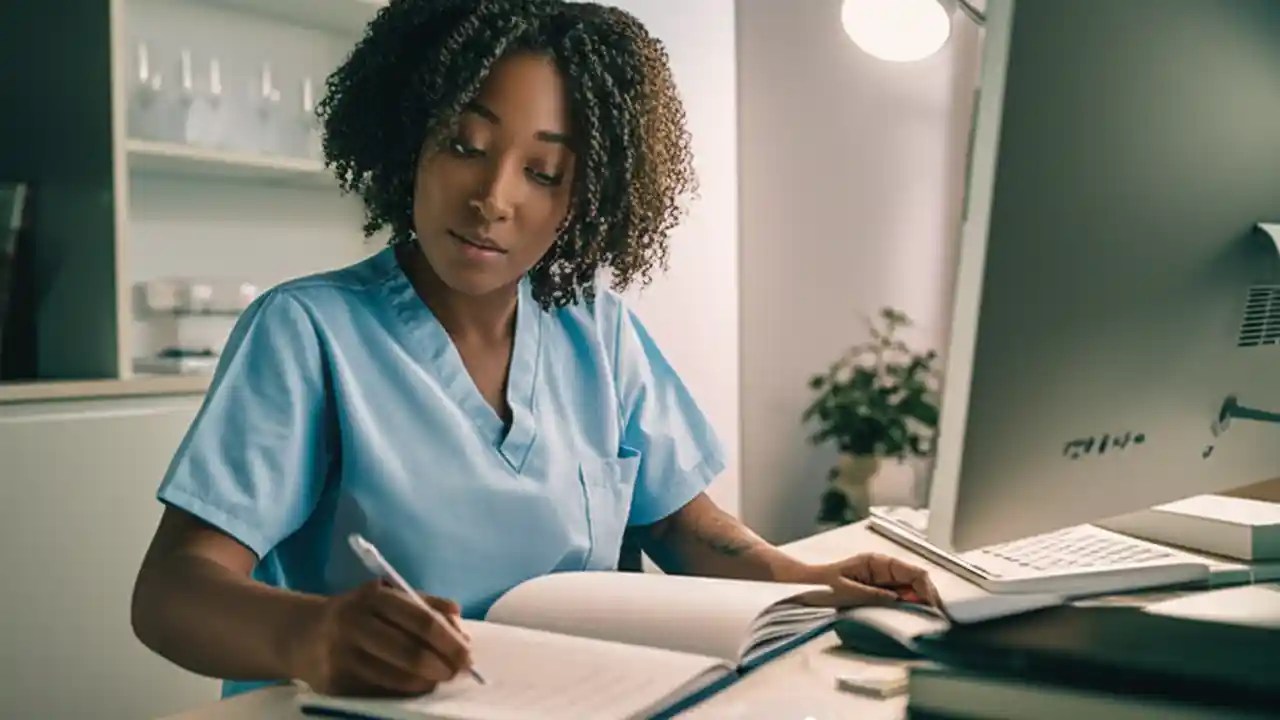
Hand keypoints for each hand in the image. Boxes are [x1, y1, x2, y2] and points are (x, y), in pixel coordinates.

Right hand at [294, 580, 471, 696]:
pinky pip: (379, 691)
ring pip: (395, 677)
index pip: (420, 618)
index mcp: (373, 597)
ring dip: (425, 682)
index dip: (448, 639)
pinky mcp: (334, 684)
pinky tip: (415, 687)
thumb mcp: (386, 596)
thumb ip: (424, 603)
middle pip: (409, 651)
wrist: (300, 633)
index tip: (467, 652)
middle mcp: (354, 624)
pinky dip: (403, 691)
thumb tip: (458, 616)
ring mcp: (341, 656)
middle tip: (458, 672)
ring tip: (440, 679)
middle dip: (441, 665)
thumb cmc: (356, 613)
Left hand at [793, 554, 940, 608]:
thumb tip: (897, 598)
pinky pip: (901, 596)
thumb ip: (872, 593)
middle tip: (937, 617)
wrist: (811, 582)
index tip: (932, 605)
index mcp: (878, 562)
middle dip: (928, 597)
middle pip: (916, 581)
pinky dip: (910, 606)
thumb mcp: (847, 589)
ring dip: (921, 603)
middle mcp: (885, 568)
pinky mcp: (880, 589)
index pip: (912, 571)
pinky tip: (914, 617)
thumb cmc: (825, 582)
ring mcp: (884, 579)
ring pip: (912, 590)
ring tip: (930, 620)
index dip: (926, 587)